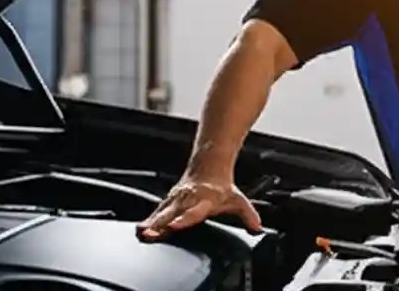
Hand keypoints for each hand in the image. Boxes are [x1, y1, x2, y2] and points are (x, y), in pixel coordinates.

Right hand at [137, 175, 261, 240]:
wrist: (209, 165)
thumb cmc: (222, 187)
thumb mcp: (238, 200)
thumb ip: (248, 215)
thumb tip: (257, 227)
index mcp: (204, 201)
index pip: (193, 212)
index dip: (183, 220)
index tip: (173, 226)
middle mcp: (188, 199)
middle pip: (172, 214)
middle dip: (160, 224)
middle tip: (149, 233)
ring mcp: (177, 199)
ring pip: (162, 212)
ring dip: (151, 223)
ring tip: (142, 233)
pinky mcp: (170, 201)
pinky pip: (158, 212)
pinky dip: (149, 220)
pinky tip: (140, 230)